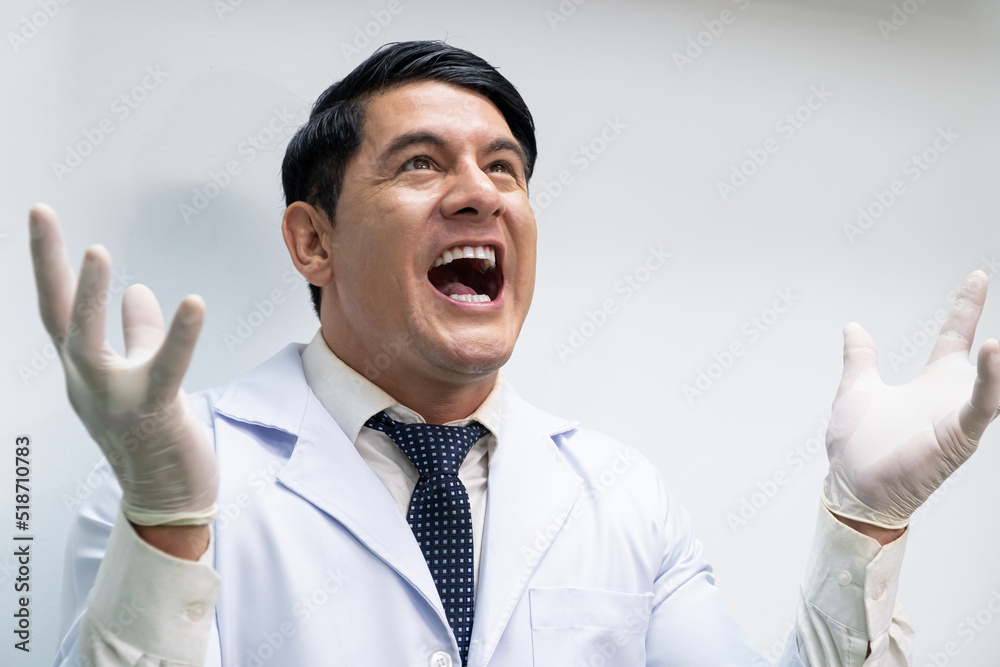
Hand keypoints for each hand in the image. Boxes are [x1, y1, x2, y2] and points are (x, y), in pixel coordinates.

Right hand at [28, 204, 217, 526]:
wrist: (167, 499)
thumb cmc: (153, 435)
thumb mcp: (139, 375)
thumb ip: (138, 334)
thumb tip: (137, 291)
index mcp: (84, 371)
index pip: (59, 311)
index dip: (51, 264)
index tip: (44, 217)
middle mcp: (87, 383)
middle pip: (58, 318)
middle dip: (48, 265)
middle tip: (41, 214)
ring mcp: (113, 401)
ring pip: (90, 345)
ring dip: (91, 299)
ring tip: (97, 252)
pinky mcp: (152, 413)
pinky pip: (163, 369)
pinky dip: (178, 335)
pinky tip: (194, 302)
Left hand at [823, 270, 999, 529]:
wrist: (852, 487)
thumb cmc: (857, 447)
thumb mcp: (857, 388)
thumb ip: (861, 358)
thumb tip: (853, 327)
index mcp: (928, 384)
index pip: (954, 336)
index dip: (966, 307)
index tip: (978, 277)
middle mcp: (948, 396)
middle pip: (984, 356)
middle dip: (998, 341)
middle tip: (995, 291)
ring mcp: (955, 416)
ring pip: (992, 382)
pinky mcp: (956, 436)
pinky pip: (981, 406)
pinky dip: (991, 382)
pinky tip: (994, 353)